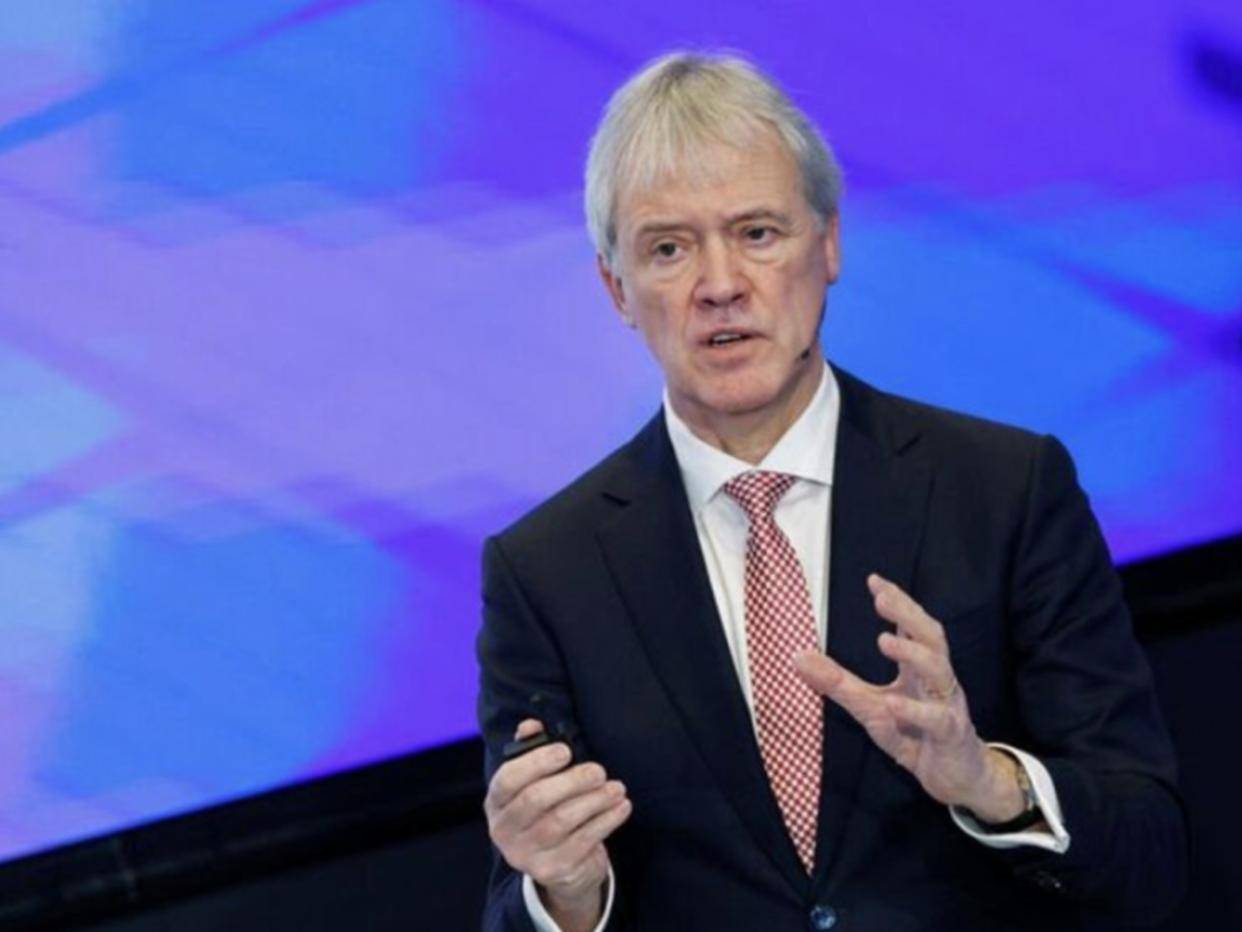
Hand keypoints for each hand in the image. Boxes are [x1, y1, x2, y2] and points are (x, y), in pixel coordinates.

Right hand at [485, 719, 631, 930]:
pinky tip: (621, 807)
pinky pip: (583, 842)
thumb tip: (530, 725)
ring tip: (616, 788)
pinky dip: (606, 821)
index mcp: (497, 802)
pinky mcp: (553, 871)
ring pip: (562, 821)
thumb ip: (531, 750)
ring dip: (594, 801)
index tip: (565, 750)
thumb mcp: (535, 781)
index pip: (507, 779)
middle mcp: (504, 830)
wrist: (558, 864)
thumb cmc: (548, 808)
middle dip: (572, 781)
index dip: (536, 762)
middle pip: (536, 800)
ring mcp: (527, 855)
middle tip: (599, 771)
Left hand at [793, 574, 1024, 820]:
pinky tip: (893, 705)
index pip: (913, 627)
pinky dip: (915, 712)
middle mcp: (938, 680)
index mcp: (921, 669)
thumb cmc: (916, 736)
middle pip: (932, 638)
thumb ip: (837, 683)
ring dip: (912, 654)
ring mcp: (948, 706)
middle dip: (909, 614)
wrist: (958, 779)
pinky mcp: (951, 736)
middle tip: (882, 598)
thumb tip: (797, 656)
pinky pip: (937, 720)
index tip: (874, 581)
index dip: (897, 602)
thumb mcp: (870, 708)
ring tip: (883, 640)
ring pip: (939, 671)